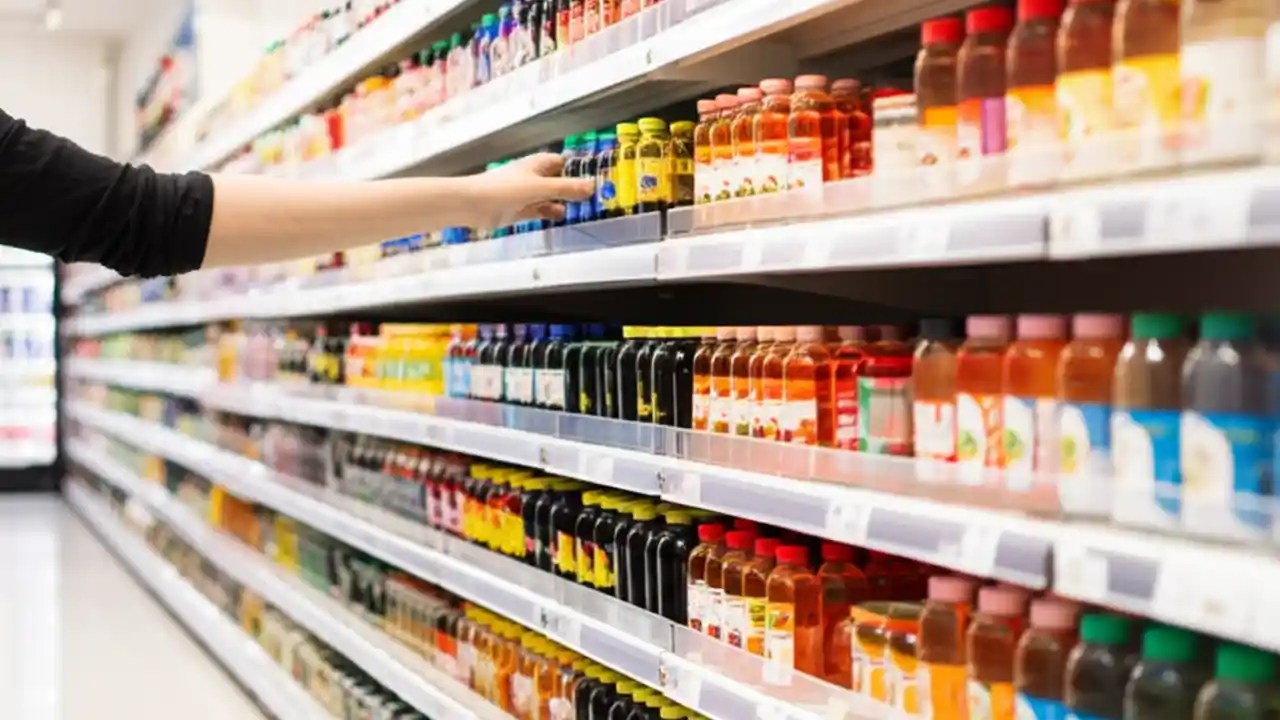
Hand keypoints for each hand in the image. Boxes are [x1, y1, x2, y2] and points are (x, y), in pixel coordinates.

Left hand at [463, 153, 595, 228]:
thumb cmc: (505, 189)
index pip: (564, 162)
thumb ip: (566, 188)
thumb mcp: (540, 188)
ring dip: (563, 202)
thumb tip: (592, 186)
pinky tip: (560, 216)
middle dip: (574, 188)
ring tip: (581, 209)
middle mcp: (534, 177)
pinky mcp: (521, 209)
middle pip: (560, 180)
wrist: (474, 204)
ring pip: (551, 196)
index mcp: (539, 164)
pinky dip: (550, 212)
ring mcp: (528, 193)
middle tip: (595, 197)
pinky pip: (541, 210)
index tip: (597, 177)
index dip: (579, 169)